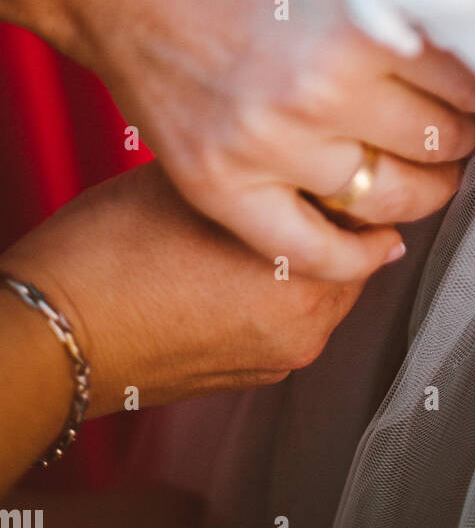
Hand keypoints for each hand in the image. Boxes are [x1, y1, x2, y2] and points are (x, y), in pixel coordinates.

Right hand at [1, 163, 363, 417]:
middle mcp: (308, 327)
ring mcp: (281, 359)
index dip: (348, 173)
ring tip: (258, 221)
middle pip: (354, 254)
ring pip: (325, 288)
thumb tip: (310, 158)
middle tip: (296, 179)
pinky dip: (281, 290)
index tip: (330, 151)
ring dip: (308, 254)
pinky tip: (235, 263)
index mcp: (304, 276)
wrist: (53, 337)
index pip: (369, 212)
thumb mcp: (194, 179)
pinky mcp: (253, 376)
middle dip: (333, 217)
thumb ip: (267, 170)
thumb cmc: (110, 254)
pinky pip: (292, 319)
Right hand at [59, 0, 474, 279]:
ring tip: (427, 161)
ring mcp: (264, 148)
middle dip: (465, 130)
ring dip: (428, 186)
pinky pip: (311, 250)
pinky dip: (358, 254)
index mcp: (358, 23)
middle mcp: (316, 94)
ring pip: (392, 201)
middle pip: (441, 144)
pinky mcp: (218, 184)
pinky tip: (381, 239)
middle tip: (460, 115)